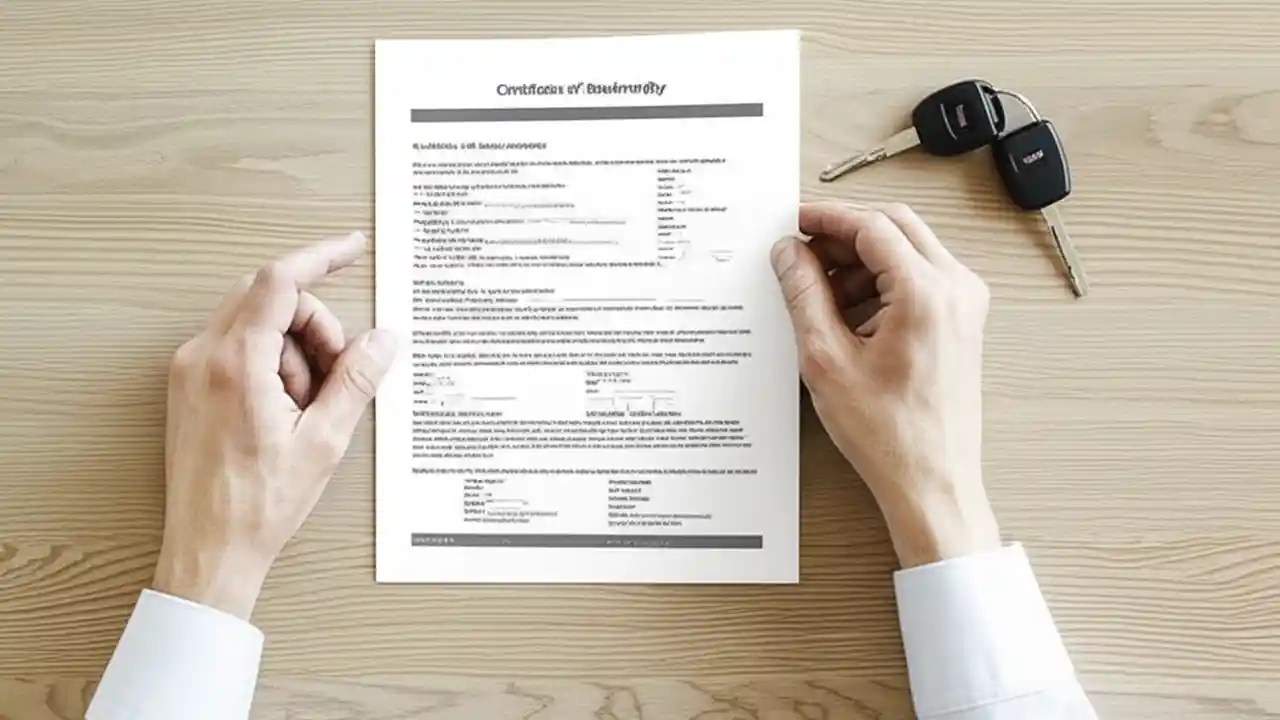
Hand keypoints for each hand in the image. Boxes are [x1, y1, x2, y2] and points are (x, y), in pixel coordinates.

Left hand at [154, 232, 396, 618]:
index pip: (280, 282)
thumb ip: (357, 380)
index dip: (321, 258)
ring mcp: (190, 370)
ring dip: (293, 350)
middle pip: (270, 299)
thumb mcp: (324, 440)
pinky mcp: (190, 386)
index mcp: (236, 364)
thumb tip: (384, 339)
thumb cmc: (258, 505)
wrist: (209, 549)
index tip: (351, 248)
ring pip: (256, 322)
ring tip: (306, 408)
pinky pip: (239, 347)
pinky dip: (272, 364)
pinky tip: (287, 408)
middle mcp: (203, 357)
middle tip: (339, 372)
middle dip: (314, 325)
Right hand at [771, 202, 999, 567]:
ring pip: (907, 249)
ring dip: (861, 259)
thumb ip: (804, 295)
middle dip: (843, 234)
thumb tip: (789, 253)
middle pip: (894, 227)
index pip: (871, 225)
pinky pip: (918, 277)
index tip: (794, 223)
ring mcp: (964, 304)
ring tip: (817, 291)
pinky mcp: (961, 320)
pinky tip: (845, 311)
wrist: (932, 481)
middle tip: (800, 252)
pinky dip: (880, 281)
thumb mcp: (826, 359)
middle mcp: (956, 289)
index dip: (826, 218)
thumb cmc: (889, 434)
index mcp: (926, 293)